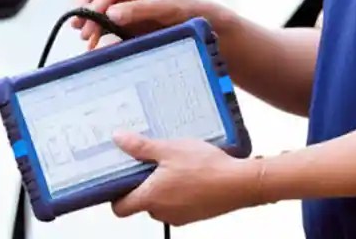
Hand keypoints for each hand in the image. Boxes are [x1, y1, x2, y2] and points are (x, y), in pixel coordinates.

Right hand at [73, 0, 205, 49]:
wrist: (193, 20)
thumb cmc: (182, 8)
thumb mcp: (164, 7)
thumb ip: (138, 9)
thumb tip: (111, 14)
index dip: (96, 5)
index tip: (90, 24)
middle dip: (85, 11)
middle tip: (84, 32)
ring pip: (91, 3)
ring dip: (86, 20)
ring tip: (87, 38)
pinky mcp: (117, 14)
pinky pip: (98, 18)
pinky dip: (93, 29)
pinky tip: (93, 43)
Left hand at [110, 132, 268, 225]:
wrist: (240, 183)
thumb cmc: (207, 167)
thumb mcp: (169, 149)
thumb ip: (141, 146)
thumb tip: (119, 139)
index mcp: (151, 198)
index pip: (120, 209)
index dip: (115, 196)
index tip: (117, 181)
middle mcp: (163, 212)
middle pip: (141, 204)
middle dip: (142, 185)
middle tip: (148, 163)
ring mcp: (180, 216)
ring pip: (161, 203)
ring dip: (162, 187)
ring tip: (172, 165)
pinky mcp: (195, 215)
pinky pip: (178, 204)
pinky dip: (178, 191)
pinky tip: (189, 173)